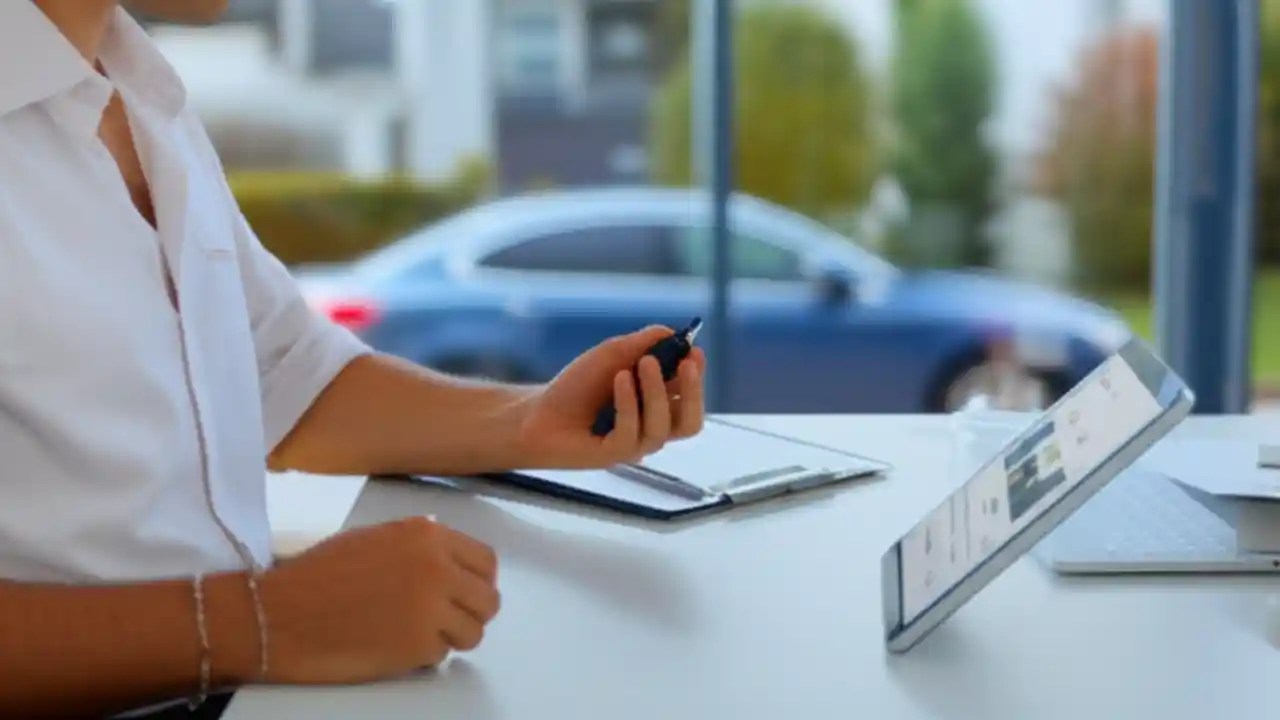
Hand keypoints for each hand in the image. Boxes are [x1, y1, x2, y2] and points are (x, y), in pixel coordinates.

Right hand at [258, 517, 499, 684]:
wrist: (280, 613)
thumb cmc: (318, 574)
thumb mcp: (376, 538)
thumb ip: (419, 546)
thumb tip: (451, 562)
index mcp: (428, 535)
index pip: (485, 562)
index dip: (477, 582)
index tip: (464, 594)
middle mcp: (438, 568)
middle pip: (488, 600)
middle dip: (471, 613)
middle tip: (446, 621)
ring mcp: (432, 608)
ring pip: (473, 631)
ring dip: (452, 637)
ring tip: (420, 635)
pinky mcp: (419, 646)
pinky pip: (442, 654)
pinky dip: (425, 655)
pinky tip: (394, 646)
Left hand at [514, 325, 706, 468]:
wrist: (538, 412)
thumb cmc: (578, 387)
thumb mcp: (613, 355)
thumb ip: (644, 344)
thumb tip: (675, 334)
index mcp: (656, 407)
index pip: (689, 398)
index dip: (697, 377)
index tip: (694, 352)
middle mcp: (650, 428)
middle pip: (690, 421)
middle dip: (693, 391)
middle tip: (685, 363)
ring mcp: (634, 444)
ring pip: (663, 426)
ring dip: (656, 390)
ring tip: (643, 363)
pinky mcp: (614, 455)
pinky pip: (632, 432)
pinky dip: (628, 402)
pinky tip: (618, 380)